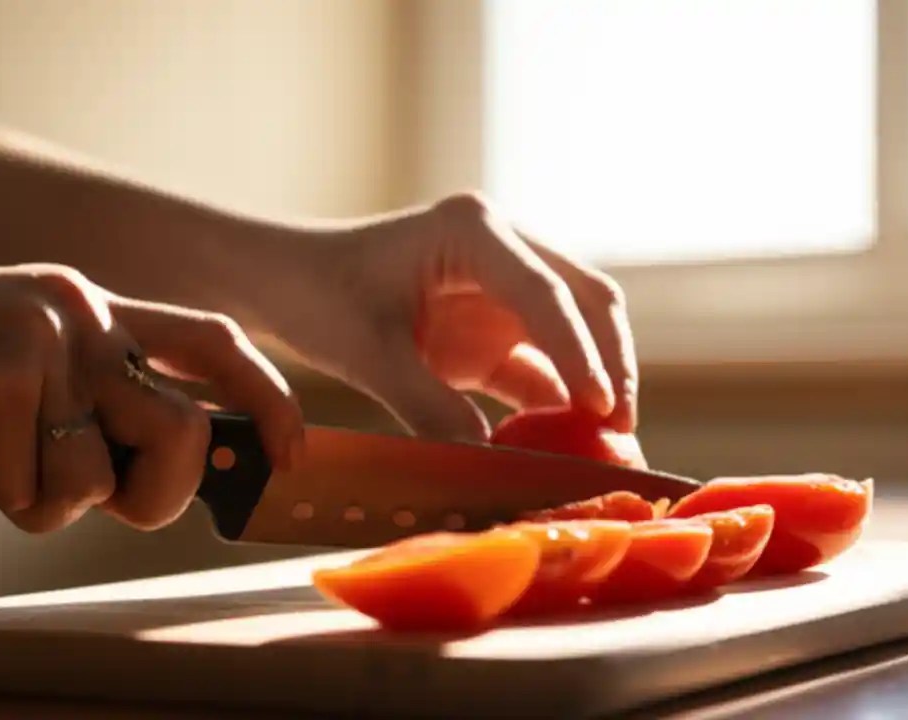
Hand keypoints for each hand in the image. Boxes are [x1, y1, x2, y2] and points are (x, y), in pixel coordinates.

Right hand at [0, 262, 300, 532]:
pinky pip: (21, 492)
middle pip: (180, 434)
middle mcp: (80, 312)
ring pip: (92, 482)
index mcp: (96, 306)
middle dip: (146, 498)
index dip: (268, 399)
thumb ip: (98, 394)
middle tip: (81, 498)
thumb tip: (178, 465)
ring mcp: (39, 342)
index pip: (214, 339)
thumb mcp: (27, 356)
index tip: (292, 454)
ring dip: (34, 502)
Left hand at [249, 192, 636, 441]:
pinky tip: (565, 444)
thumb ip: (428, 406)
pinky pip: (542, 364)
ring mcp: (504, 286)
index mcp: (473, 231)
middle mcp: (503, 247)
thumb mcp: (368, 354)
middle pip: (586, 299)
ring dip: (595, 381)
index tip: (600, 407)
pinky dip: (558, 401)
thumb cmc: (317, 296)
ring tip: (610, 441)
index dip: (579, 352)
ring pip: (576, 331)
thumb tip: (488, 461)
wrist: (285, 282)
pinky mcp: (495, 326)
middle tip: (622, 427)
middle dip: (611, 361)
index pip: (546, 293)